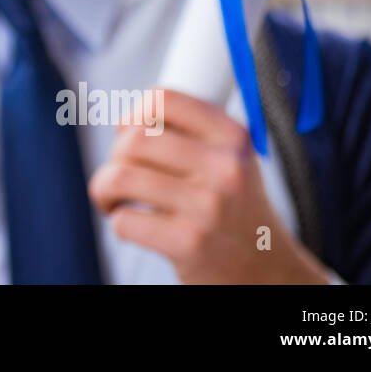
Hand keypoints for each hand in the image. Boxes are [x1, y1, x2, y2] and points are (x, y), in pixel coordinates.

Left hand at [87, 89, 330, 282]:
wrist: (267, 271)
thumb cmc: (234, 209)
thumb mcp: (232, 160)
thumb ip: (191, 133)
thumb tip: (124, 121)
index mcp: (233, 137)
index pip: (164, 100)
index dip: (132, 114)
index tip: (126, 133)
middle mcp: (225, 168)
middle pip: (133, 139)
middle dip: (114, 158)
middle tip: (121, 176)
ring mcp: (208, 207)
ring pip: (120, 177)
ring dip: (103, 188)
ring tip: (112, 199)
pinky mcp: (189, 244)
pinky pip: (125, 220)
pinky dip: (118, 222)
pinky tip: (133, 225)